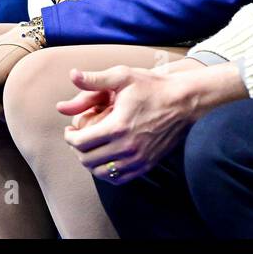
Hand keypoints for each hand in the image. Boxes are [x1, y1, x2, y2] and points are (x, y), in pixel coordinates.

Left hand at [61, 65, 195, 184]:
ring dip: (90, 162)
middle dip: (77, 149)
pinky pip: (118, 179)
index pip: (80, 142)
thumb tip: (72, 74)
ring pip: (101, 173)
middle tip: (77, 137)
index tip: (70, 130)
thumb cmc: (152, 87)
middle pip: (87, 160)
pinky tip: (105, 158)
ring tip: (90, 148)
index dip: (69, 137)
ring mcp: (137, 159)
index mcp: (117, 126)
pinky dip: (106, 172)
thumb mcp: (123, 76)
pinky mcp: (146, 165)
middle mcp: (127, 147)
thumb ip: (95, 79)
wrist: (183, 102)